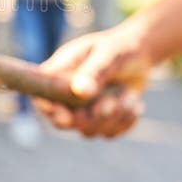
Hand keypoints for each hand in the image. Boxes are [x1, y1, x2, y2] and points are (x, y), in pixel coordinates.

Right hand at [34, 23, 151, 137]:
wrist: (139, 54)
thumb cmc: (118, 48)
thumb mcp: (108, 55)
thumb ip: (94, 72)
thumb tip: (80, 91)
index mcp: (58, 74)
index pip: (41, 97)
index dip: (49, 109)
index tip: (66, 114)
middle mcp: (65, 96)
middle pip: (63, 122)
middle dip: (89, 117)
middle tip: (110, 104)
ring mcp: (82, 111)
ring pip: (88, 131)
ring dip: (113, 117)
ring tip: (128, 94)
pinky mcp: (101, 122)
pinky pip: (109, 134)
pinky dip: (125, 121)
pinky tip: (134, 102)